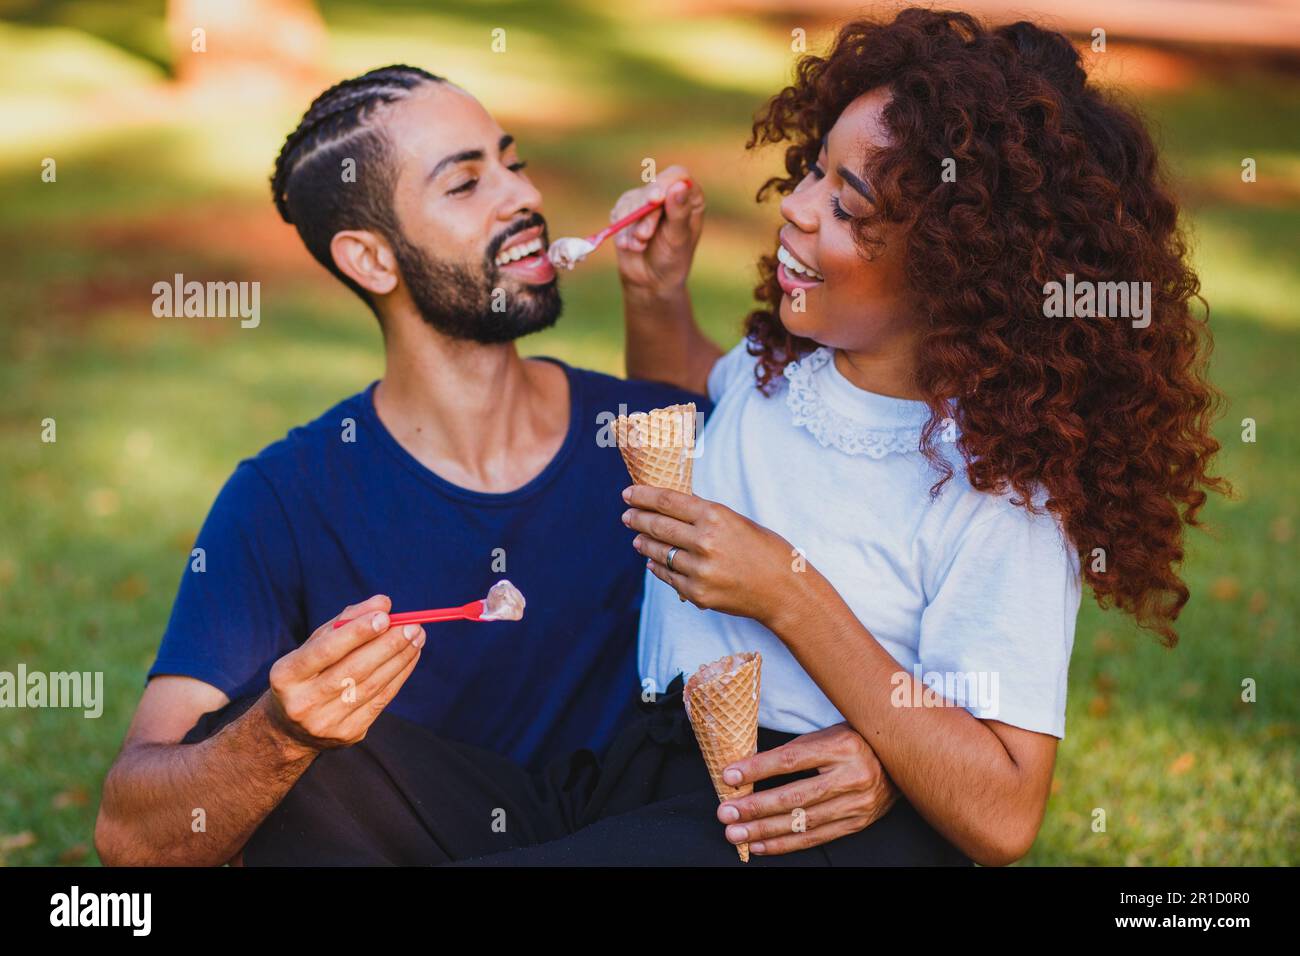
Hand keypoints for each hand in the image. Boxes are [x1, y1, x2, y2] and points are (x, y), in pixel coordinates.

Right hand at [264, 594, 423, 754]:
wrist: (291, 729)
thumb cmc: (308, 673)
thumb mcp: (315, 644)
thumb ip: (347, 620)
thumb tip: (383, 604)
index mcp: (285, 675)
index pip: (325, 650)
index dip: (357, 633)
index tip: (385, 616)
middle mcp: (302, 702)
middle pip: (353, 670)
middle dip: (388, 646)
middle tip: (412, 627)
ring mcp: (324, 723)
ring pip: (372, 685)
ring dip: (400, 659)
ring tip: (417, 637)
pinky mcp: (347, 734)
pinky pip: (380, 700)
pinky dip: (399, 675)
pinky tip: (411, 656)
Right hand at [612, 165, 704, 295]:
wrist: (650, 281)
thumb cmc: (672, 260)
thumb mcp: (678, 238)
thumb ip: (678, 212)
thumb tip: (680, 185)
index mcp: (689, 197)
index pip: (677, 175)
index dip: (664, 184)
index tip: (655, 199)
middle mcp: (669, 194)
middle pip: (652, 188)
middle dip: (645, 214)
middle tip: (644, 236)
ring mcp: (646, 201)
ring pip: (632, 200)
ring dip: (632, 226)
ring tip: (639, 246)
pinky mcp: (628, 210)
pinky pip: (619, 212)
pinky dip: (622, 230)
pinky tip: (629, 245)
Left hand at [622, 484, 804, 626]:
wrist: (784, 591)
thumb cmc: (765, 551)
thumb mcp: (737, 522)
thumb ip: (705, 515)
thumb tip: (673, 505)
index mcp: (716, 516)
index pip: (668, 501)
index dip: (643, 496)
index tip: (628, 494)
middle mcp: (704, 542)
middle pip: (658, 526)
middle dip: (637, 519)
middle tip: (627, 516)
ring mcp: (699, 570)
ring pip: (658, 553)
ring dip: (644, 544)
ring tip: (637, 539)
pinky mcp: (697, 594)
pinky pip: (668, 577)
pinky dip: (657, 567)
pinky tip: (652, 561)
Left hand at [715, 723, 897, 855]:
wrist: (903, 762)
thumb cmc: (855, 743)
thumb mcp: (827, 735)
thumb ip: (794, 751)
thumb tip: (748, 768)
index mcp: (841, 746)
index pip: (791, 760)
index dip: (758, 769)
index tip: (729, 776)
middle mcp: (851, 776)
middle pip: (795, 796)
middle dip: (755, 808)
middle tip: (726, 813)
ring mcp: (856, 804)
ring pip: (803, 822)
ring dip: (764, 830)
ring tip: (736, 833)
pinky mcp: (857, 823)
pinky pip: (816, 838)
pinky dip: (785, 844)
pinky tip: (760, 845)